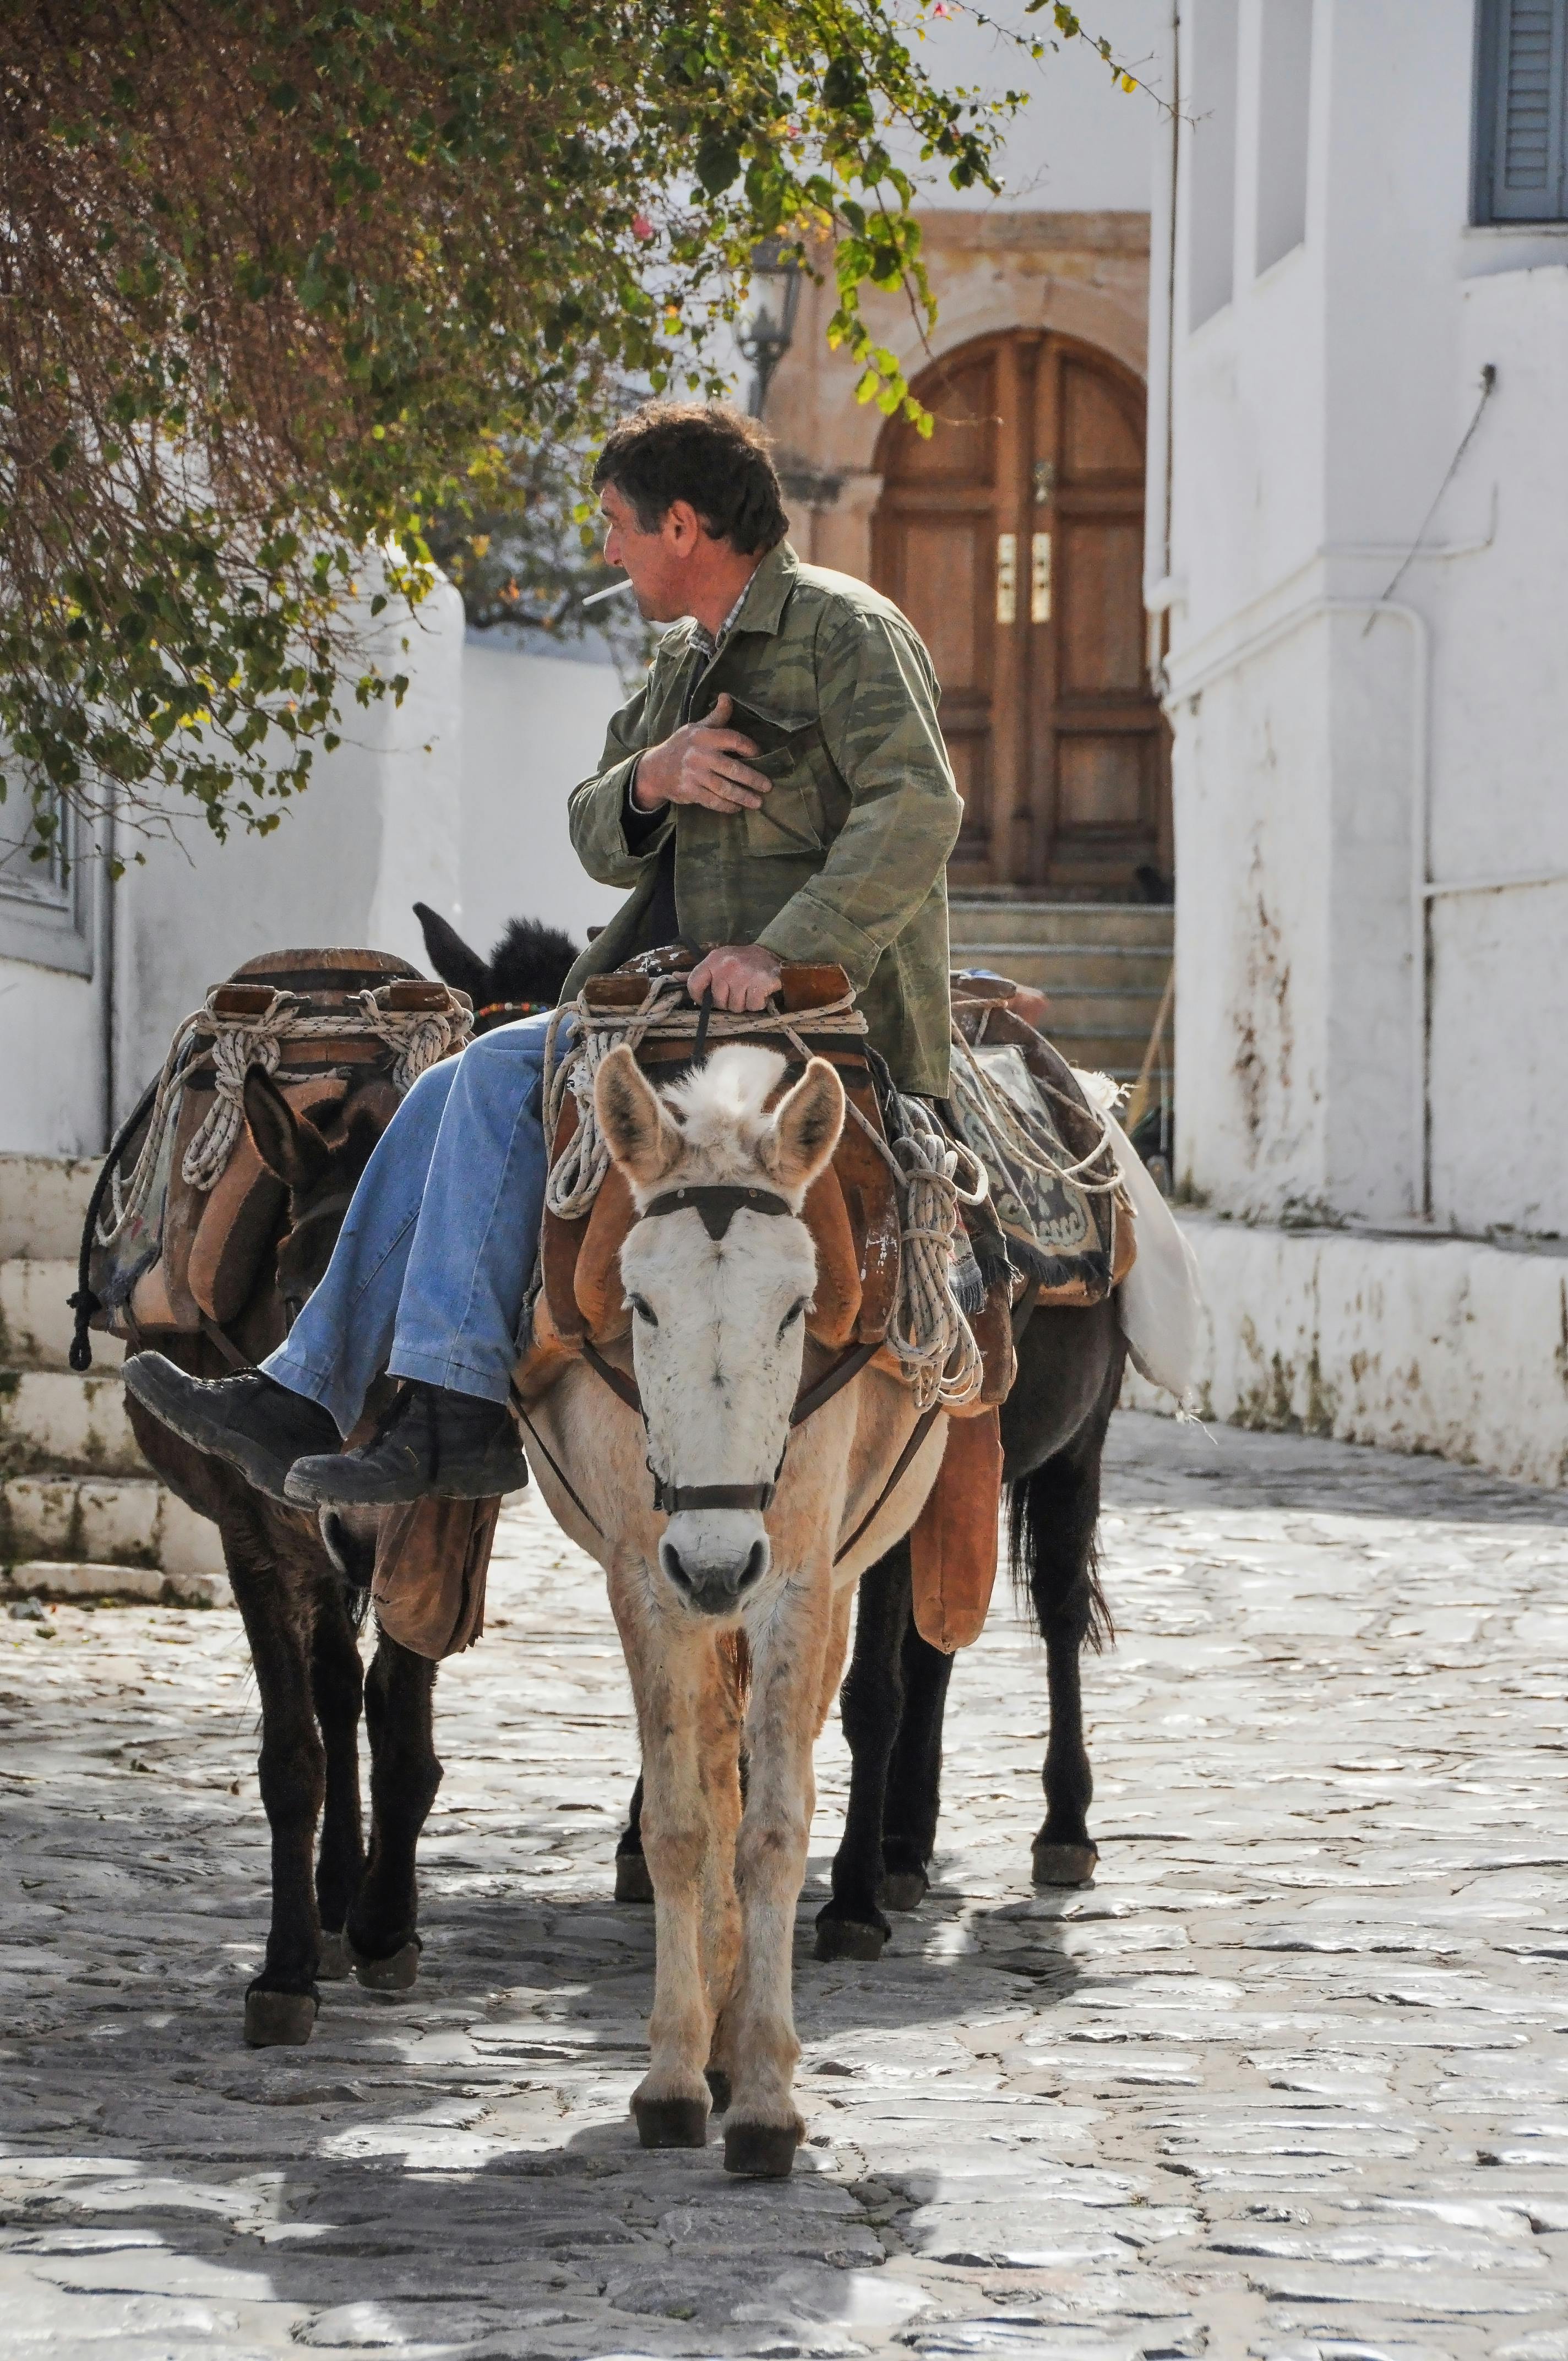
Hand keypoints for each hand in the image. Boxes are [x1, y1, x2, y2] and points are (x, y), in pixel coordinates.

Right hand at [632, 692, 770, 814]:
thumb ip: (716, 717)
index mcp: (704, 736)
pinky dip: (727, 806)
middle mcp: (700, 755)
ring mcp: (695, 775)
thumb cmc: (681, 746)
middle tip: (768, 786)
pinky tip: (737, 807)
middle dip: (753, 779)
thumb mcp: (696, 728)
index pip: (733, 740)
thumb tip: (727, 696)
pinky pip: (713, 801)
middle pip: (733, 768)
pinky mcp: (690, 792)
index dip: (749, 747)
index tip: (760, 754)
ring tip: (758, 802)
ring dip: (744, 796)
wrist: (654, 769)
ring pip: (725, 788)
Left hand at [688, 944, 782, 1011]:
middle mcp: (726, 967)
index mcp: (713, 960)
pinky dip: (756, 1004)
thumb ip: (698, 972)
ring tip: (748, 991)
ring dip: (743, 1004)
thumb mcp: (717, 961)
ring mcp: (744, 976)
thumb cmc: (740, 960)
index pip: (694, 984)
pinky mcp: (760, 984)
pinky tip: (758, 993)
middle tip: (736, 991)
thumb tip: (674, 977)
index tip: (707, 999)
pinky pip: (752, 1006)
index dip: (699, 996)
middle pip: (718, 1001)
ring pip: (735, 1007)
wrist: (771, 954)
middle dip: (727, 1001)